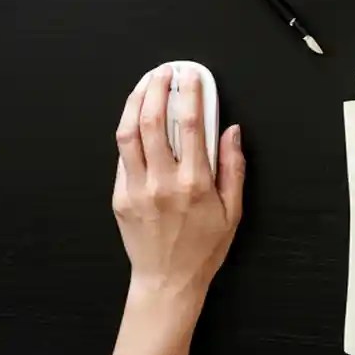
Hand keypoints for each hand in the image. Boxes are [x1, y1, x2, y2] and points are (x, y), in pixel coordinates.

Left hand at [108, 65, 244, 354]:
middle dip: (156, 89)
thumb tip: (231, 131)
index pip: (190, 124)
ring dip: (135, 103)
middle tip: (163, 72)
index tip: (192, 76)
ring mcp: (137, 189)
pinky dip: (128, 133)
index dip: (190, 93)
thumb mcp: (234, 210)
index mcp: (194, 183)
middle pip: (152, 121)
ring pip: (128, 134)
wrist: (168, 281)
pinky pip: (122, 157)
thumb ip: (233, 167)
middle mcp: (162, 182)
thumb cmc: (203, 248)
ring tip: (143, 86)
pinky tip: (135, 120)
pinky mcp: (121, 197)